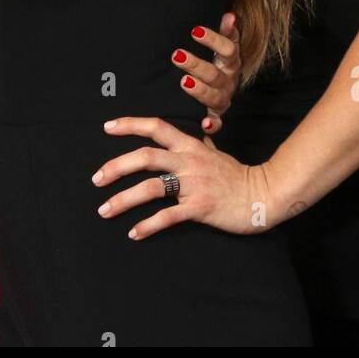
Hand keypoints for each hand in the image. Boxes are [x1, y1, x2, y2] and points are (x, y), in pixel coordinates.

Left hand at [93, 116, 275, 239]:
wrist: (262, 194)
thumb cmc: (236, 175)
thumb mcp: (214, 152)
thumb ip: (199, 142)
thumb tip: (197, 129)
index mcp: (189, 145)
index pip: (156, 127)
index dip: (130, 124)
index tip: (106, 126)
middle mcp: (188, 161)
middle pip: (145, 157)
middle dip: (116, 167)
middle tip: (96, 179)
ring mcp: (194, 184)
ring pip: (151, 188)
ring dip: (123, 199)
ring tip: (104, 210)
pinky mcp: (199, 207)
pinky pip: (168, 216)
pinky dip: (148, 225)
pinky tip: (134, 233)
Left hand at [175, 12, 241, 135]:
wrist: (219, 93)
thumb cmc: (214, 65)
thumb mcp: (220, 49)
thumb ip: (226, 33)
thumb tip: (230, 15)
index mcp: (230, 63)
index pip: (227, 49)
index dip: (213, 40)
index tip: (195, 31)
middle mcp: (228, 82)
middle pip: (215, 73)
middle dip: (196, 64)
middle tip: (177, 55)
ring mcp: (222, 100)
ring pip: (213, 97)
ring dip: (199, 90)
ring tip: (183, 82)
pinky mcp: (216, 117)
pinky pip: (217, 124)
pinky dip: (212, 124)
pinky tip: (204, 123)